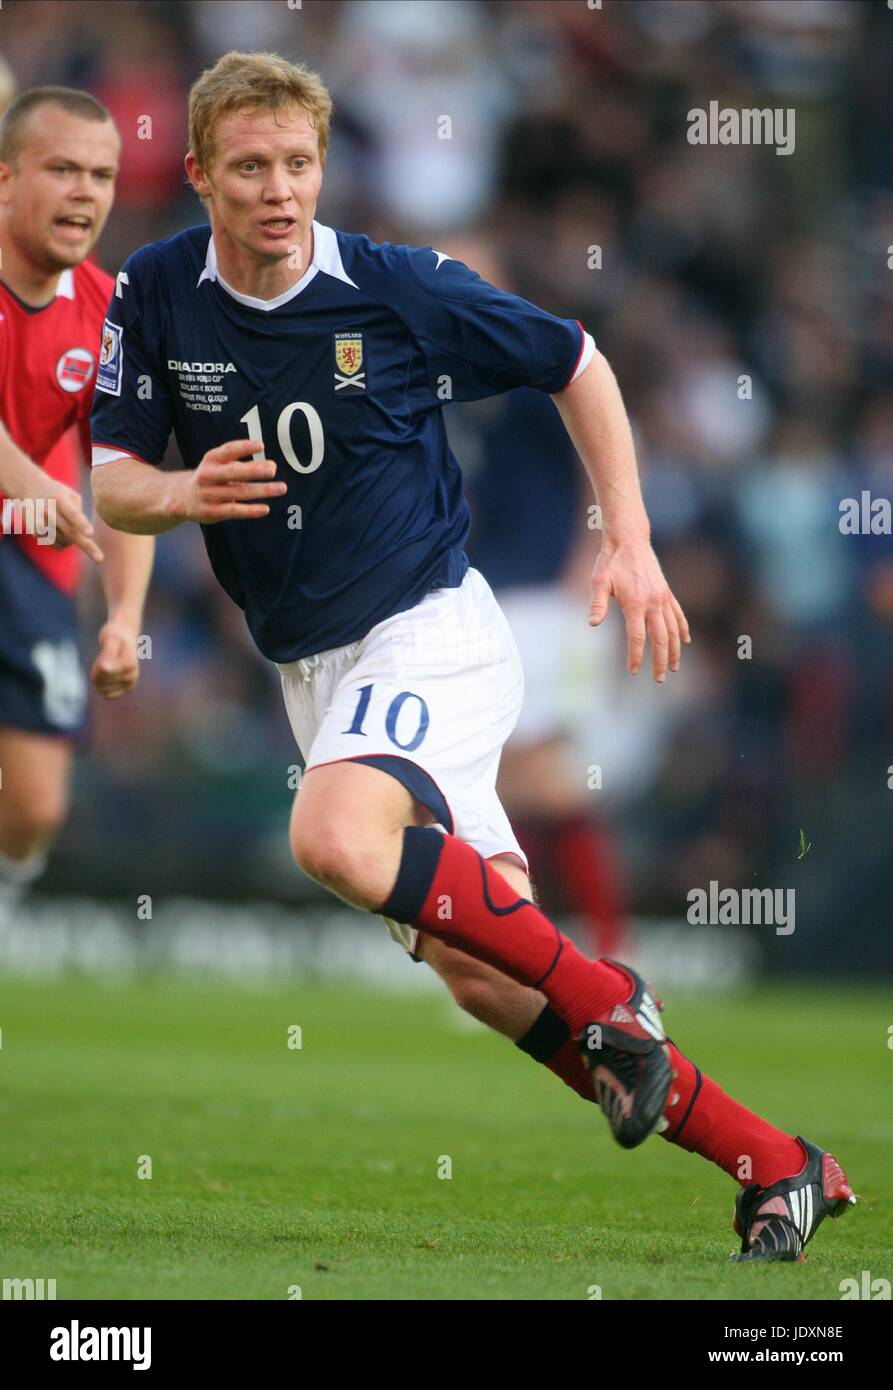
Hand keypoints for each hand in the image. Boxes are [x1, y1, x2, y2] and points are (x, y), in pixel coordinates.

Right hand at [23, 471, 103, 563]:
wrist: (29, 487)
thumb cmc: (58, 494)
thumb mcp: (71, 496)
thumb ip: (79, 512)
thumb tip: (80, 534)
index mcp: (61, 499)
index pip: (73, 514)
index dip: (82, 524)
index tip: (90, 534)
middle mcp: (48, 509)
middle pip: (70, 533)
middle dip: (87, 546)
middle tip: (100, 559)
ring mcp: (39, 520)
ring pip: (63, 541)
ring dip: (71, 540)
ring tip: (67, 528)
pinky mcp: (32, 530)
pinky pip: (53, 544)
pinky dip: (60, 542)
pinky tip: (57, 531)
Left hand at [91, 619, 139, 698]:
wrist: (126, 635)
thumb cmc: (116, 635)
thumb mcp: (110, 640)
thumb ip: (108, 654)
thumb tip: (104, 669)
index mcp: (130, 664)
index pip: (104, 674)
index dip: (98, 666)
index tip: (101, 657)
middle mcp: (132, 676)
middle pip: (102, 682)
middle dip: (96, 671)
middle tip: (103, 659)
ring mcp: (130, 684)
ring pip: (102, 690)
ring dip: (98, 679)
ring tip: (105, 666)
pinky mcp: (127, 689)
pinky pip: (107, 695)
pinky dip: (102, 686)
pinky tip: (106, 676)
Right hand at [172, 440, 287, 523]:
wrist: (181, 498)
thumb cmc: (209, 478)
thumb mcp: (217, 464)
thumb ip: (240, 463)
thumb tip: (270, 466)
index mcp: (211, 459)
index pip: (228, 450)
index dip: (245, 447)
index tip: (261, 445)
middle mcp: (208, 476)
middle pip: (234, 472)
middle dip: (255, 470)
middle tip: (273, 469)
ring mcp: (210, 494)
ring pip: (239, 491)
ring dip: (262, 490)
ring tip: (281, 488)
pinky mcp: (213, 512)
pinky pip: (235, 511)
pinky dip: (251, 510)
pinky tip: (266, 508)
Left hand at [589, 534, 690, 681]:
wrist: (628, 539)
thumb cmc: (610, 561)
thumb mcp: (598, 581)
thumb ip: (597, 603)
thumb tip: (593, 623)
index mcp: (635, 603)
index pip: (637, 637)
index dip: (635, 656)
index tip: (633, 671)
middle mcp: (653, 602)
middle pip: (660, 638)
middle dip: (660, 661)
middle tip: (658, 679)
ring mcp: (662, 597)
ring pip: (673, 629)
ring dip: (674, 650)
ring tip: (674, 667)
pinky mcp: (666, 592)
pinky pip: (678, 614)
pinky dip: (682, 628)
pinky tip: (685, 641)